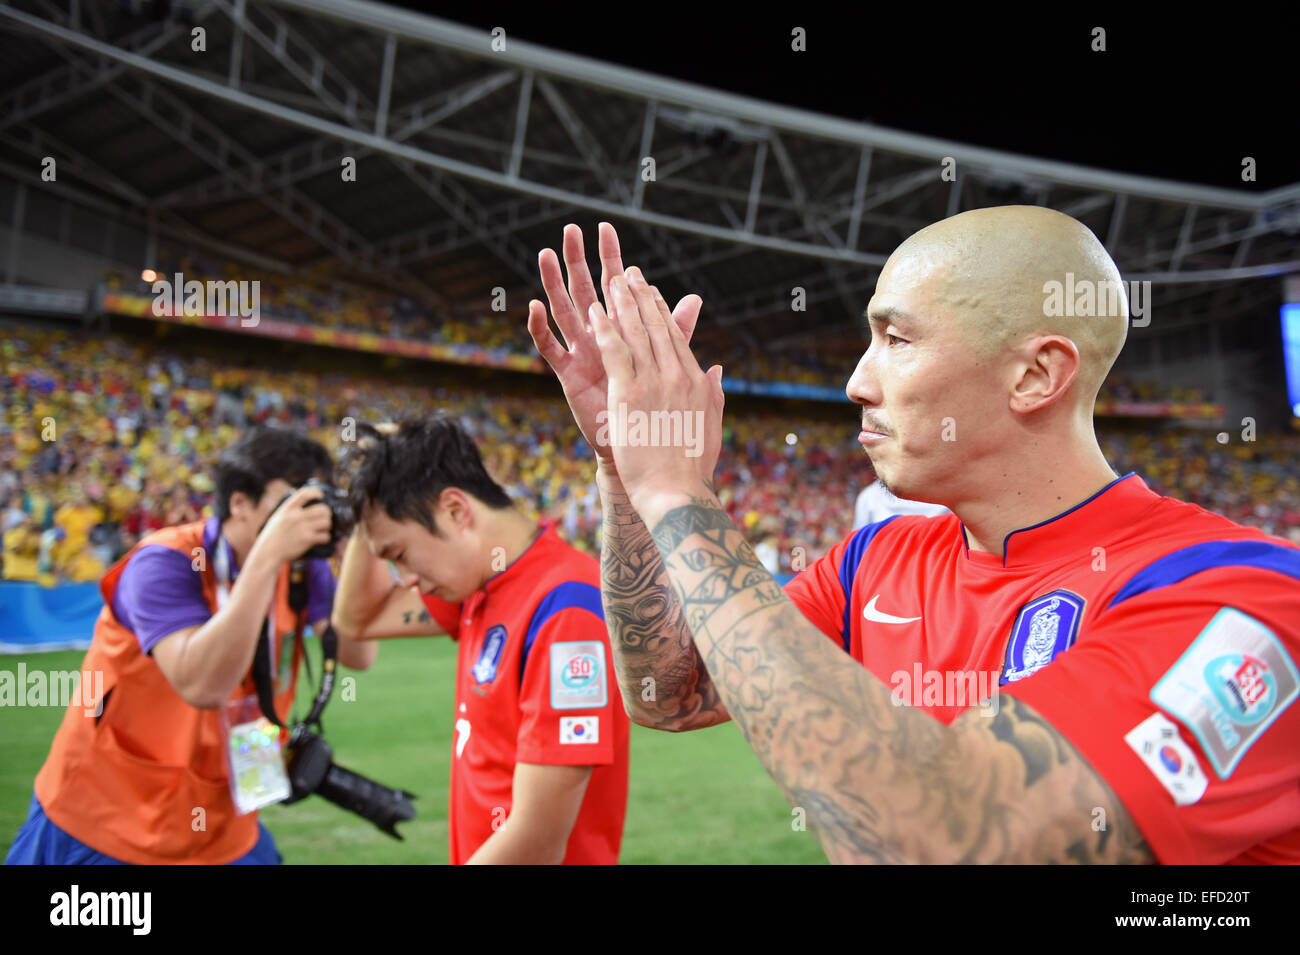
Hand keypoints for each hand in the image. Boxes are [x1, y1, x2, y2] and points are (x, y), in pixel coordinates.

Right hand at [257, 485, 331, 563]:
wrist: (268, 553)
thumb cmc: (272, 537)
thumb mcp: (277, 518)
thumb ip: (289, 511)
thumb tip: (302, 502)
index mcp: (288, 509)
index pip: (305, 494)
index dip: (316, 492)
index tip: (321, 496)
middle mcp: (296, 516)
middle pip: (323, 509)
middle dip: (327, 514)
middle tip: (324, 519)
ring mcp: (302, 528)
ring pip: (327, 522)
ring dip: (327, 526)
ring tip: (323, 529)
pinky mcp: (307, 539)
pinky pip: (325, 536)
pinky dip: (326, 538)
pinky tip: (321, 539)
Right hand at [528, 223, 702, 471]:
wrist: (645, 447)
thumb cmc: (656, 406)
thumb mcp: (669, 362)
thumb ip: (677, 328)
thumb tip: (695, 298)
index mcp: (623, 331)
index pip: (616, 286)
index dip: (612, 258)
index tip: (607, 228)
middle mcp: (599, 338)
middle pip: (585, 290)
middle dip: (578, 260)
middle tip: (571, 229)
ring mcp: (582, 353)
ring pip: (564, 311)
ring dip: (553, 282)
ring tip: (545, 253)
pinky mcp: (569, 374)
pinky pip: (550, 348)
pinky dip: (540, 328)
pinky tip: (534, 305)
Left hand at [587, 269, 724, 516]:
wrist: (676, 491)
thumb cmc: (691, 468)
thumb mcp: (710, 425)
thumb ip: (713, 393)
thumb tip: (717, 369)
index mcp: (695, 382)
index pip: (676, 338)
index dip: (662, 312)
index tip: (652, 292)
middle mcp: (676, 375)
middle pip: (656, 327)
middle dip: (641, 297)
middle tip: (629, 273)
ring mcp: (652, 382)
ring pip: (636, 332)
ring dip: (623, 303)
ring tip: (612, 279)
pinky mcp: (628, 393)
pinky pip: (614, 351)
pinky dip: (605, 327)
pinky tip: (594, 309)